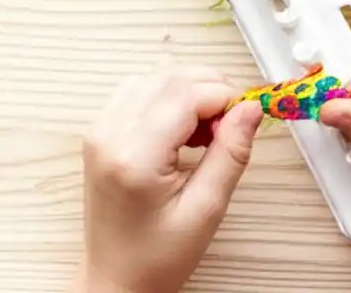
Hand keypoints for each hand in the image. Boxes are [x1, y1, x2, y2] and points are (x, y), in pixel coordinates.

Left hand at [74, 67, 262, 292]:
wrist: (116, 280)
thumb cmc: (156, 258)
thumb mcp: (206, 209)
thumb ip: (231, 153)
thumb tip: (251, 108)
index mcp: (134, 157)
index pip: (186, 94)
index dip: (225, 96)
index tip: (248, 115)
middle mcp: (109, 136)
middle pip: (170, 77)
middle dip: (210, 90)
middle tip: (231, 125)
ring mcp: (100, 131)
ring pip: (154, 77)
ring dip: (189, 92)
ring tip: (207, 132)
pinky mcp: (100, 133)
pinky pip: (137, 91)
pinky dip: (168, 98)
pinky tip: (183, 129)